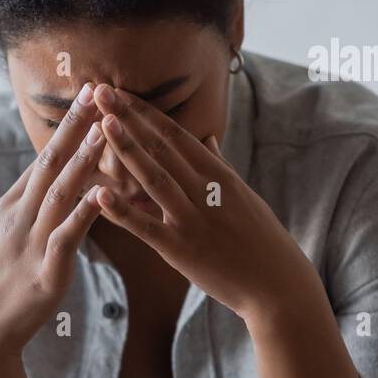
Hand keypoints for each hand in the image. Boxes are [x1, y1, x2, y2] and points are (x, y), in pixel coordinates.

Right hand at [0, 82, 106, 356]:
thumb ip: (33, 204)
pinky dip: (84, 213)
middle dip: (75, 126)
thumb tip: (52, 176)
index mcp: (12, 205)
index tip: (86, 94)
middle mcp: (19, 216)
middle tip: (96, 93)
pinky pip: (67, 236)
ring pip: (59, 193)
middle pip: (50, 163)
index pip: (43, 156)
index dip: (66, 125)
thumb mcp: (11, 233)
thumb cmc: (3, 280)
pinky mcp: (45, 271)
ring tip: (104, 131)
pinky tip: (103, 197)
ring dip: (83, 160)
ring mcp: (30, 242)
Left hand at [90, 83, 321, 323]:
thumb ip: (220, 166)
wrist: (278, 286)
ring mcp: (193, 219)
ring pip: (154, 177)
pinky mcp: (181, 249)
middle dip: (129, 118)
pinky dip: (122, 211)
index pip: (175, 134)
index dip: (144, 111)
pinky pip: (146, 227)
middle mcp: (205, 191)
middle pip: (161, 147)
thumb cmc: (261, 240)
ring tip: (101, 123)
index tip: (120, 91)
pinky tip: (98, 194)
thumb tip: (208, 138)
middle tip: (100, 91)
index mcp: (218, 175)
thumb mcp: (243, 195)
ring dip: (127, 149)